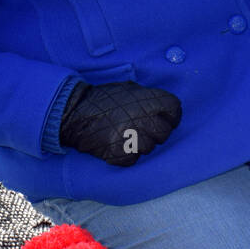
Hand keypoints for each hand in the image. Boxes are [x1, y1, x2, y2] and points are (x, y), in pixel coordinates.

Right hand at [59, 80, 181, 166]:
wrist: (75, 112)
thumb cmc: (103, 99)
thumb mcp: (129, 88)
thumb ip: (149, 98)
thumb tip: (163, 109)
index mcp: (148, 100)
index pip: (174, 110)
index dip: (170, 115)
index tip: (163, 118)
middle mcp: (143, 119)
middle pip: (164, 132)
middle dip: (156, 131)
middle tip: (141, 127)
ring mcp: (132, 138)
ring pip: (149, 148)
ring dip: (140, 144)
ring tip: (126, 135)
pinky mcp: (119, 154)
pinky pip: (133, 159)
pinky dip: (127, 155)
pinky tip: (117, 144)